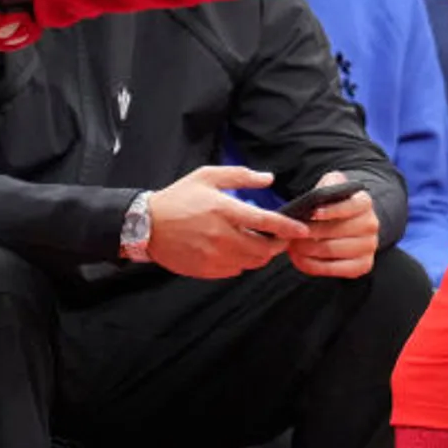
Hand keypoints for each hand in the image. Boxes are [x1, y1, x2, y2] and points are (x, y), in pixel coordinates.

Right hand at [145, 166, 310, 278]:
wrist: (145, 225)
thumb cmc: (178, 198)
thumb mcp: (207, 177)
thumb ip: (240, 176)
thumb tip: (268, 179)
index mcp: (223, 210)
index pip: (266, 222)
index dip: (288, 228)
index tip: (301, 230)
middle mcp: (221, 236)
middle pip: (263, 249)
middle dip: (276, 245)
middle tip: (278, 238)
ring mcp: (213, 256)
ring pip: (251, 262)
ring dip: (259, 255)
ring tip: (256, 243)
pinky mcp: (206, 270)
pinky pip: (235, 271)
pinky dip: (241, 262)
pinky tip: (234, 251)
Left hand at [286, 170, 379, 278]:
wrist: (347, 223)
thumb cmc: (332, 204)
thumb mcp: (330, 187)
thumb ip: (325, 188)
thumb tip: (312, 203)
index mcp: (364, 202)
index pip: (350, 206)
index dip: (331, 210)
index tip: (312, 213)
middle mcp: (371, 224)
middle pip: (336, 230)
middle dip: (309, 232)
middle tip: (289, 233)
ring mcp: (369, 246)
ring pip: (331, 249)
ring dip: (306, 249)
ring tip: (291, 245)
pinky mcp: (363, 265)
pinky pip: (334, 269)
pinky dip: (312, 265)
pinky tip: (299, 258)